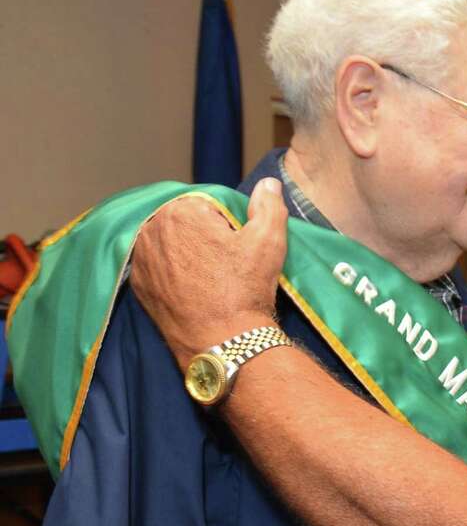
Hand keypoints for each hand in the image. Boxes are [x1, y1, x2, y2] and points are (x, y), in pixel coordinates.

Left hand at [130, 178, 287, 365]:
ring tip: (209, 276)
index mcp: (181, 211)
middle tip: (225, 263)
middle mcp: (152, 229)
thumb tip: (268, 184)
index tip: (236, 246)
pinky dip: (171, 272)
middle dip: (202, 235)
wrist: (224, 342)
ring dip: (184, 251)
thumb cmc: (246, 288)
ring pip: (168, 243)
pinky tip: (192, 288)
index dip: (226, 223)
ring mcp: (140, 260)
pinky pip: (156, 267)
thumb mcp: (269, 241)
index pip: (207, 205)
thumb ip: (267, 205)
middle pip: (184, 222)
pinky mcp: (139, 286)